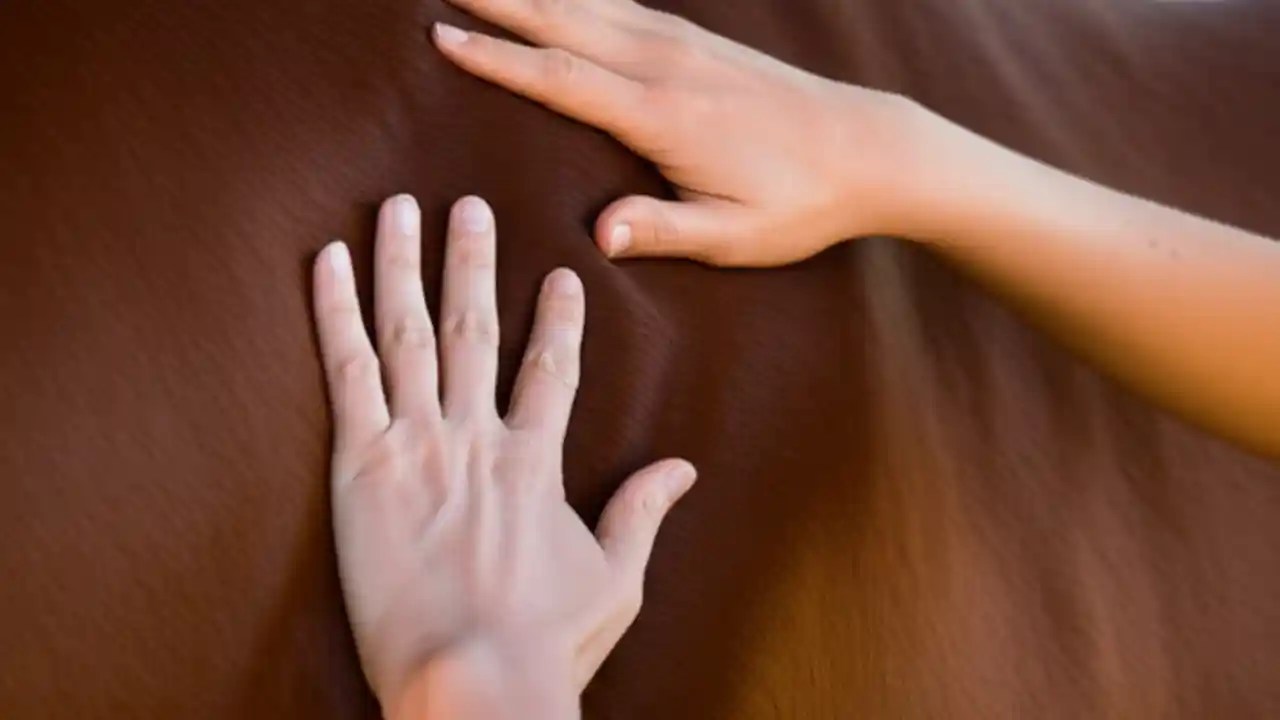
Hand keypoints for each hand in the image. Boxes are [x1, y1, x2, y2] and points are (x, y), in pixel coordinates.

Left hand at [311, 195, 696, 715]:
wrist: (473, 681)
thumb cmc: (544, 643)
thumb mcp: (615, 581)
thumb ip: (641, 513)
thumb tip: (684, 468)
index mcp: (535, 463)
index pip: (551, 370)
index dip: (557, 318)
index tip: (561, 273)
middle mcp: (478, 437)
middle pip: (475, 329)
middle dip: (474, 263)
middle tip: (471, 205)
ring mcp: (419, 444)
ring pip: (411, 332)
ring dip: (406, 264)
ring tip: (402, 207)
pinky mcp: (362, 466)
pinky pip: (348, 371)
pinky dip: (339, 311)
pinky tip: (334, 260)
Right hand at [432, 0, 929, 265]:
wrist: (869, 150)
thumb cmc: (800, 202)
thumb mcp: (733, 236)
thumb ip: (664, 230)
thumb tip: (599, 237)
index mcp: (663, 115)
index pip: (562, 77)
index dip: (499, 59)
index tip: (443, 38)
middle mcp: (667, 66)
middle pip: (566, 20)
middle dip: (500, 1)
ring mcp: (684, 45)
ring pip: (592, 3)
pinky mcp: (700, 42)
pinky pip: (624, 4)